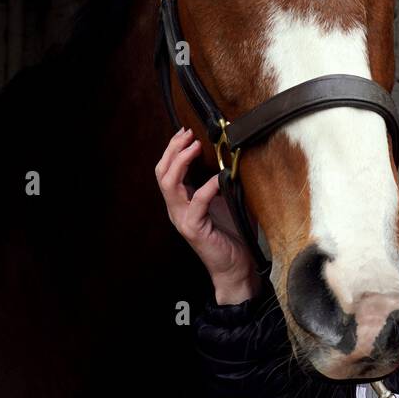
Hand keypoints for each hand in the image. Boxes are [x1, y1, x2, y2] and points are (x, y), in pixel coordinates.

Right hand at [156, 127, 260, 303]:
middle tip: (188, 133)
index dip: (173, 149)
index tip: (186, 131)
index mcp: (182, 201)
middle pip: (162, 173)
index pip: (167, 170)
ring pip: (170, 185)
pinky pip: (196, 203)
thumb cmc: (233, 234)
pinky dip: (206, 187)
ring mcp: (183, 219)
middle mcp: (177, 209)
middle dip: (173, 149)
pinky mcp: (194, 229)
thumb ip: (223, 181)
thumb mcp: (227, 200)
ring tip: (195, 146)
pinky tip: (217, 178)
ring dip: (181, 162)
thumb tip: (234, 155)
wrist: (236, 266)